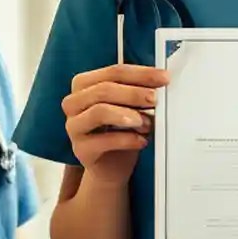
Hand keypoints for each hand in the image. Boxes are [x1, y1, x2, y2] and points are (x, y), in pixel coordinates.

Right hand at [62, 64, 167, 184]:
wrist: (112, 166)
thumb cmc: (122, 131)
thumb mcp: (131, 107)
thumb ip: (140, 91)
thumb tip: (161, 81)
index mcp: (85, 84)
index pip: (114, 72)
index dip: (141, 73)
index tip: (163, 78)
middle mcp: (74, 102)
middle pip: (104, 90)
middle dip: (134, 93)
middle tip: (155, 99)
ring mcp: (73, 126)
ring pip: (100, 112)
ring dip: (128, 115)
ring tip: (147, 123)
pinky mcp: (80, 149)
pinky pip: (103, 140)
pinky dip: (127, 139)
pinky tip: (142, 141)